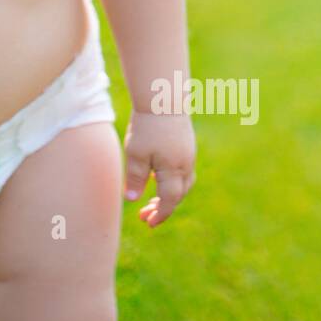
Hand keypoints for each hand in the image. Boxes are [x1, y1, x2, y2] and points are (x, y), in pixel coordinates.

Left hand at [123, 110, 195, 228]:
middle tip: (144, 216)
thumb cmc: (147, 126)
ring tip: (150, 201)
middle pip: (178, 195)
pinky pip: (181, 171)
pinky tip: (156, 177)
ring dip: (168, 195)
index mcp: (174, 171)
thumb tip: (132, 200)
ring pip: (182, 184)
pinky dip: (170, 181)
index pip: (169, 201)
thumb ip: (135, 179)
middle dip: (162, 208)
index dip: (159, 214)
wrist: (163, 96)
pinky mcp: (186, 144)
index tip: (147, 223)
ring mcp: (188, 154)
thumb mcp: (136, 154)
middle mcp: (186, 165)